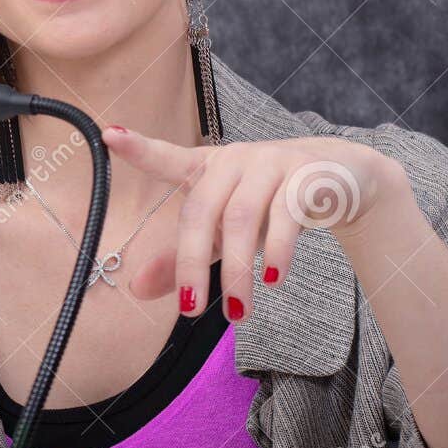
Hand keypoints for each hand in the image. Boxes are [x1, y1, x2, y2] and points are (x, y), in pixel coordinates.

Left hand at [100, 126, 402, 321]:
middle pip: (202, 210)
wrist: (338, 178)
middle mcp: (234, 160)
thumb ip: (179, 259)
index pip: (168, 158)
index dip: (140, 149)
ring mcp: (271, 163)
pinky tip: (274, 280)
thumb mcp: (219, 233)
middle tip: (191, 310)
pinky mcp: (306, 175)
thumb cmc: (266, 204)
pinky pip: (286, 215)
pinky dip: (278, 251)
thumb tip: (134, 289)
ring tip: (237, 311)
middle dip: (191, 263)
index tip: (109, 136)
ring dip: (237, 270)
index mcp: (206, 167)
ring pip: (243, 219)